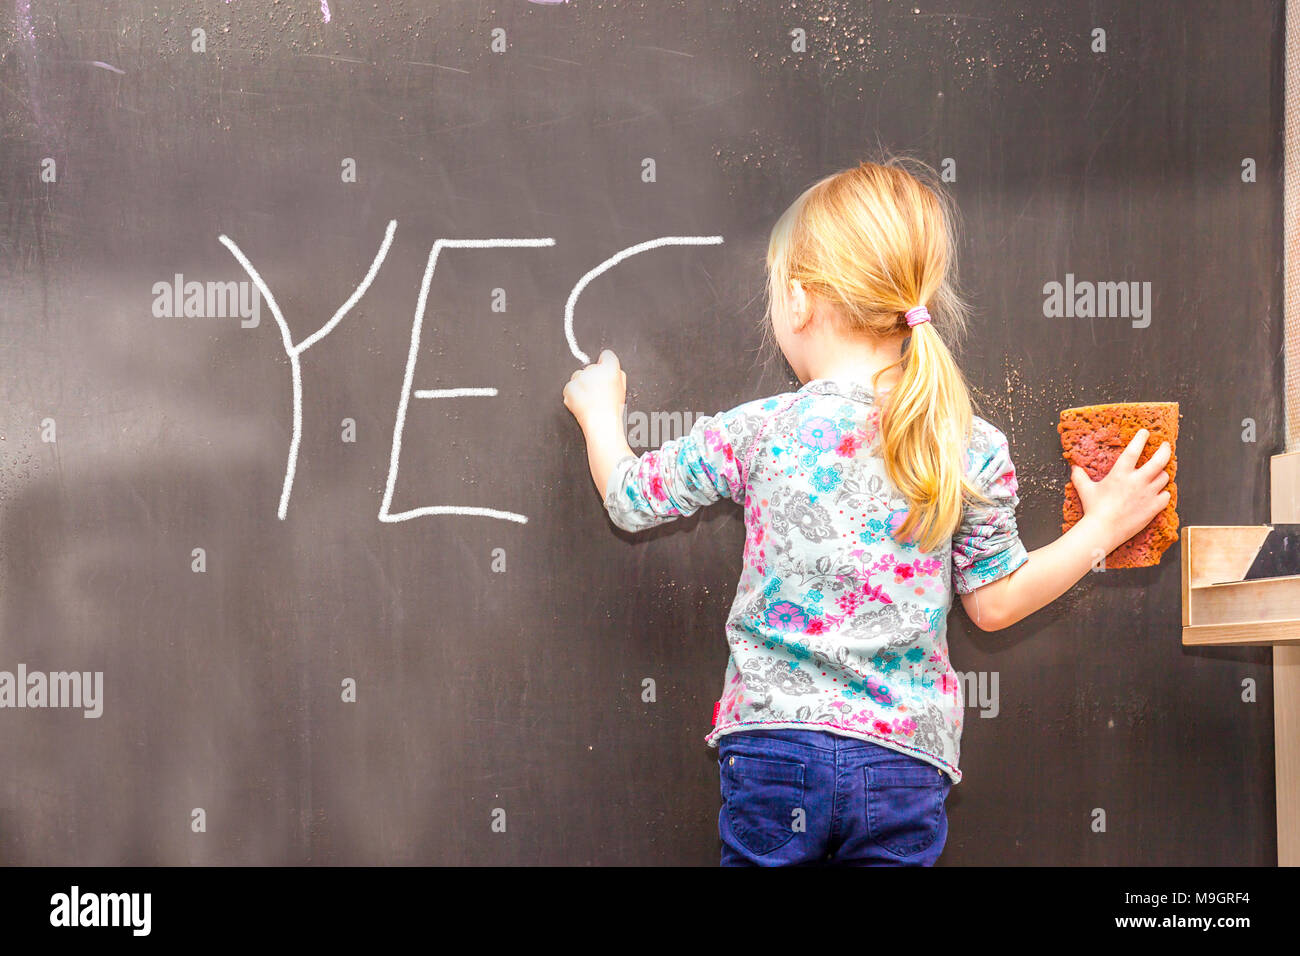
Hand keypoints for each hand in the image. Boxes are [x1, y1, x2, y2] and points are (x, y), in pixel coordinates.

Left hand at [563, 350, 626, 431]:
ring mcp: (580, 378)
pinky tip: (582, 404)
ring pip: (578, 377)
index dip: (606, 364)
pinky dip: (573, 395)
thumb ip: (616, 374)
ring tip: (590, 400)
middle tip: (597, 393)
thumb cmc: (613, 409)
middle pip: (591, 368)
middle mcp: (595, 370)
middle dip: (592, 377)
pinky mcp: (569, 387)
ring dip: (581, 385)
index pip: (607, 355)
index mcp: (611, 369)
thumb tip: (606, 366)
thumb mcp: (622, 389)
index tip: (604, 371)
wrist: (601, 424)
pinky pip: (569, 388)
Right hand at [1071, 427, 1171, 550]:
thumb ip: (1080, 476)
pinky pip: (1166, 495)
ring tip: (1160, 472)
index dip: (1141, 438)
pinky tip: (1159, 493)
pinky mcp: (1153, 507)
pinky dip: (1164, 493)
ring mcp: (1148, 494)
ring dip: (1162, 473)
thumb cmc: (1094, 510)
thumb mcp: (1085, 490)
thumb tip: (1074, 468)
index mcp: (1120, 473)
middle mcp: (1137, 481)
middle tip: (1165, 446)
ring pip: (1164, 477)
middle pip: (1159, 460)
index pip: (1134, 450)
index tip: (1145, 433)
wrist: (1103, 530)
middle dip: (1165, 450)